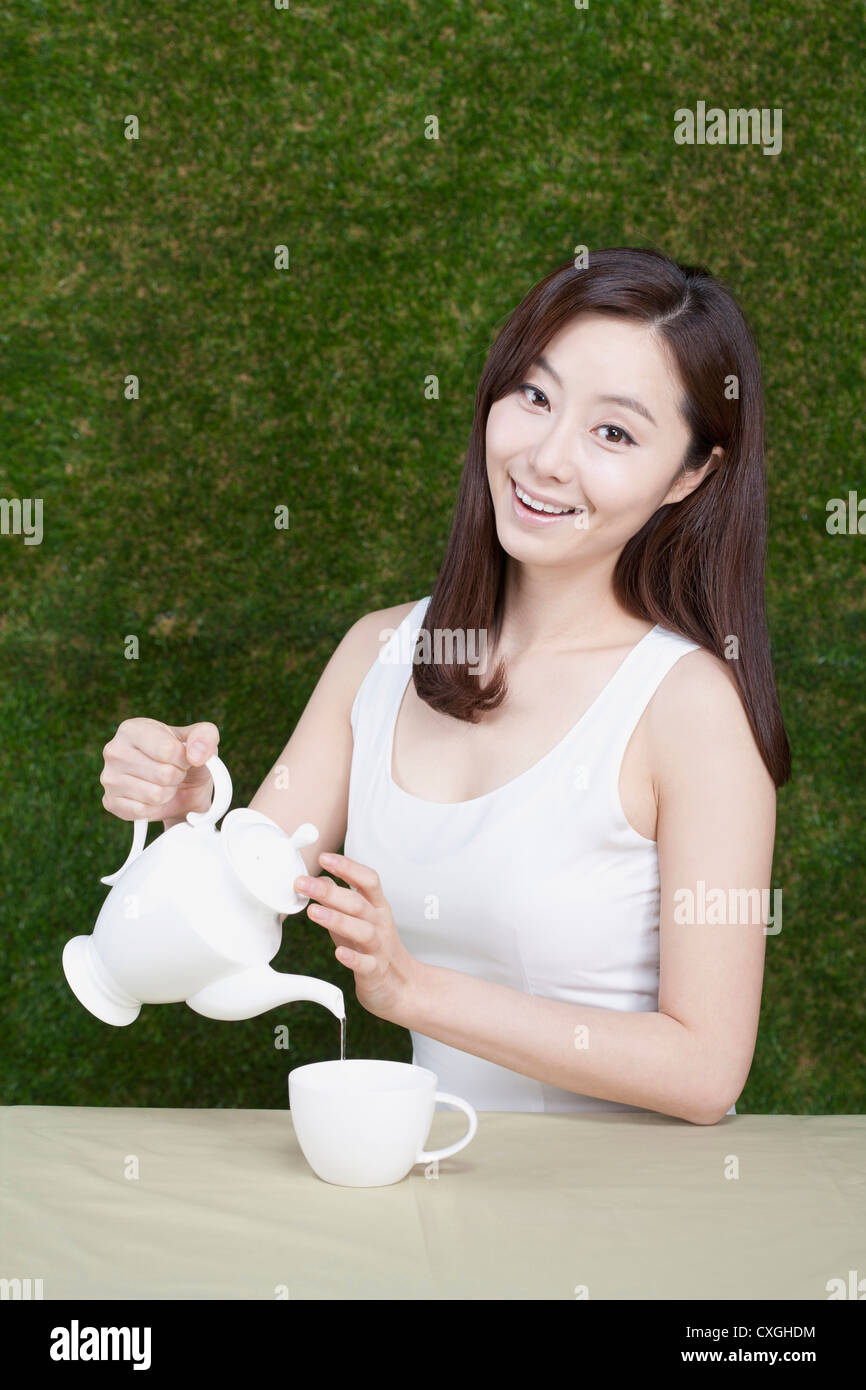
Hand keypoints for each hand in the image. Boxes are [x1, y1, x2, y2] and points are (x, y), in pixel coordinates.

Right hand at [100, 718, 219, 822]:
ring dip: (167, 793)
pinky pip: (142, 811)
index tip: (183, 758)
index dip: (184, 759)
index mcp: (132, 729)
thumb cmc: (186, 758)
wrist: (181, 788)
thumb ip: (205, 735)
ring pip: (155, 795)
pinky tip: (151, 797)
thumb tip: (196, 754)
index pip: (168, 750)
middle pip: (163, 774)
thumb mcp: (202, 739)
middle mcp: (114, 750)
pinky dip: (155, 808)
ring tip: (163, 783)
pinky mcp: (110, 802)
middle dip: (177, 776)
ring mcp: (108, 777)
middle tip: (173, 772)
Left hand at [294, 852, 421, 1025]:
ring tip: (313, 912)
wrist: (401, 986)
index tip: (324, 858)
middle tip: (302, 883)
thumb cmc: (373, 947)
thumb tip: (317, 879)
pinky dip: (353, 958)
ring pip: (362, 931)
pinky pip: (366, 964)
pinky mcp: (375, 972)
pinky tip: (338, 953)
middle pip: (358, 903)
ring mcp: (380, 948)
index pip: (368, 880)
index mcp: (378, 907)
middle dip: (329, 891)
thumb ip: (339, 901)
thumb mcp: (357, 920)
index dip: (348, 867)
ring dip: (337, 919)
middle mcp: (380, 924)